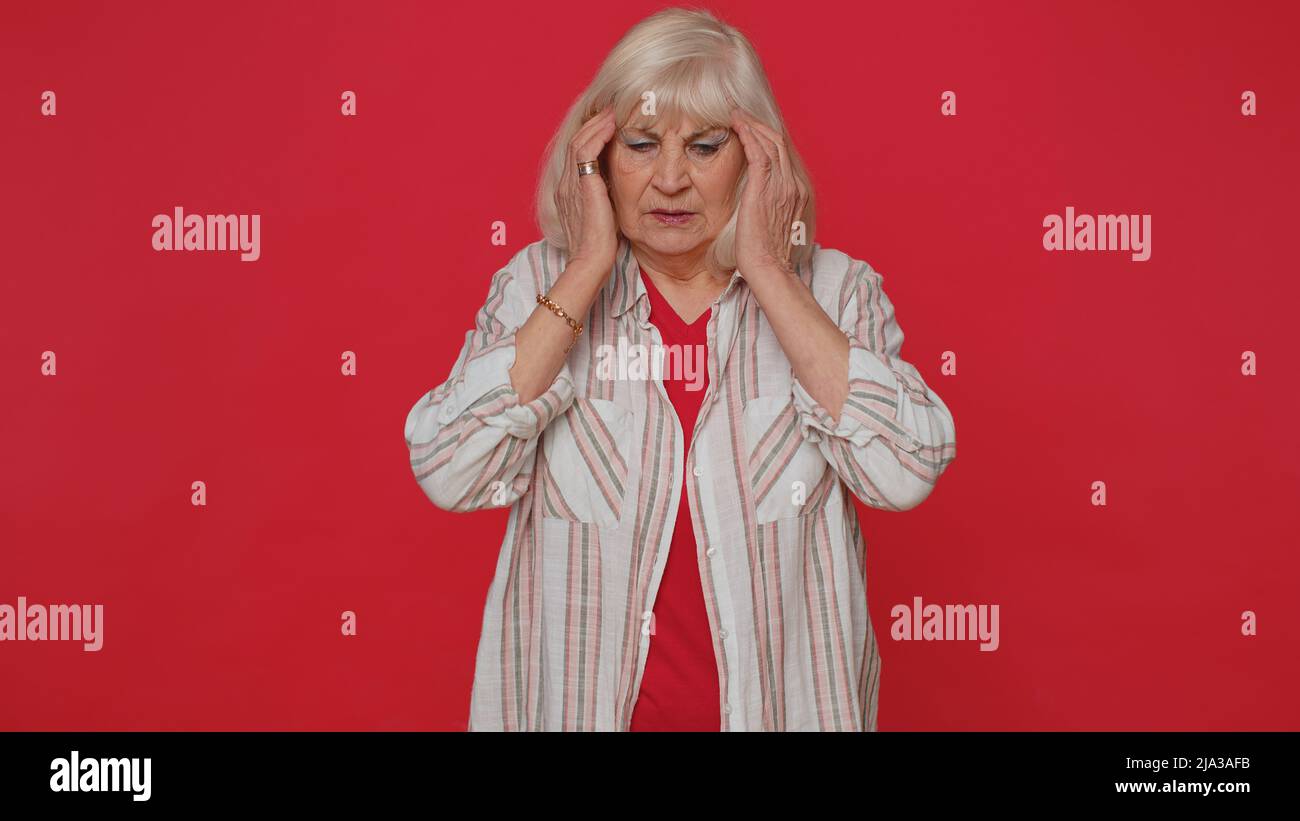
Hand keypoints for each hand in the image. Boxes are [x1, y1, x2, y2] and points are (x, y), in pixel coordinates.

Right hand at [556, 104, 619, 277]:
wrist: (591, 263)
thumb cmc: (601, 247)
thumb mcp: (605, 216)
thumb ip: (607, 198)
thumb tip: (621, 187)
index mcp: (569, 192)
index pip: (579, 153)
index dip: (594, 136)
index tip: (612, 124)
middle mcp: (566, 184)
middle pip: (577, 141)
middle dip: (595, 123)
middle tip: (614, 109)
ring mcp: (571, 184)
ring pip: (580, 141)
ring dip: (598, 124)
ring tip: (614, 111)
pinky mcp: (581, 186)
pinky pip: (585, 151)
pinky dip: (598, 135)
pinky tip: (613, 126)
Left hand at [729, 108, 807, 277]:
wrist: (768, 268)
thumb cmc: (763, 253)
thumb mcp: (769, 223)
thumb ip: (766, 205)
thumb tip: (755, 200)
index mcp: (796, 192)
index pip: (782, 154)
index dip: (766, 137)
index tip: (750, 127)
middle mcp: (793, 184)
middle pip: (778, 142)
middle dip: (759, 124)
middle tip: (740, 111)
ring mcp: (782, 185)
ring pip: (770, 142)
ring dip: (751, 124)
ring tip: (735, 112)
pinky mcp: (765, 188)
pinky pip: (758, 152)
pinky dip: (748, 134)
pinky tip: (735, 124)